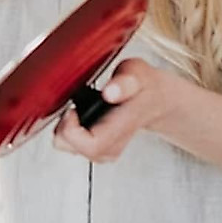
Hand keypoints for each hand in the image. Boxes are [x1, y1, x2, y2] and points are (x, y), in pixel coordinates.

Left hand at [53, 58, 176, 162]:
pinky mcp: (102, 147)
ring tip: (74, 110)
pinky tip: (77, 116)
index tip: (72, 108)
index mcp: (122, 125)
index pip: (92, 145)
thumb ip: (124, 82)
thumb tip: (110, 92)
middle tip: (70, 107)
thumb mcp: (137, 73)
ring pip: (73, 149)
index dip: (72, 130)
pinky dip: (70, 131)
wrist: (157, 99)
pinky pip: (76, 146)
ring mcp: (108, 148)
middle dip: (63, 127)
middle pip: (76, 149)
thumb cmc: (145, 85)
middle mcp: (114, 143)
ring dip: (65, 129)